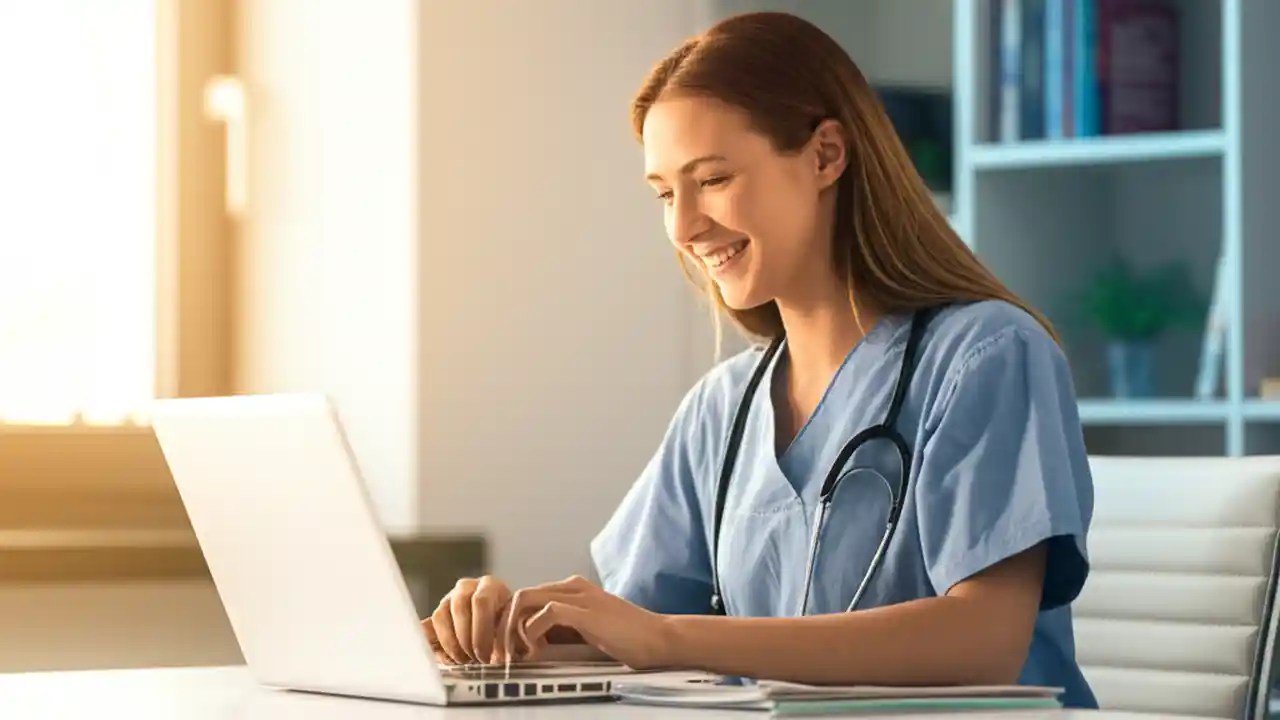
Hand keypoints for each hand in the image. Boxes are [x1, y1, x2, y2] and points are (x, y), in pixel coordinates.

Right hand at [421, 575, 512, 664]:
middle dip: (466, 639)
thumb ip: (509, 634)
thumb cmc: (511, 629)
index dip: (482, 631)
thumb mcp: (514, 628)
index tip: (487, 655)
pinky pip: (426, 628)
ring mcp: (449, 599)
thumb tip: (502, 653)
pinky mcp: (437, 615)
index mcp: (490, 586)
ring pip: (441, 617)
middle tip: (475, 659)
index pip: (482, 602)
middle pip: (460, 608)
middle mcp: (467, 587)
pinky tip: (444, 659)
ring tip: (463, 660)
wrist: (502, 629)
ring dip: (451, 643)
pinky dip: (432, 644)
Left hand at [504, 575, 672, 669]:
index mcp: (571, 589)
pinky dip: (533, 631)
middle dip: (505, 624)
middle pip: (520, 595)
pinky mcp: (586, 611)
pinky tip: (537, 648)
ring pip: (526, 598)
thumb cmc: (625, 638)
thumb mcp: (585, 630)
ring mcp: (579, 596)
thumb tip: (527, 644)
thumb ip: (560, 630)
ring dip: (514, 628)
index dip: (511, 621)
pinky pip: (546, 613)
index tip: (508, 646)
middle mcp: (572, 586)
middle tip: (504, 652)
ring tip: (518, 652)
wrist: (657, 638)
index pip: (526, 596)